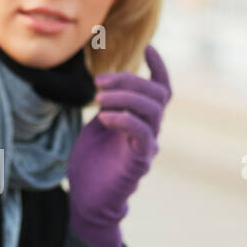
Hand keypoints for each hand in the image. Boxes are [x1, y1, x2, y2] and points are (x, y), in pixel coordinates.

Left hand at [67, 45, 170, 246]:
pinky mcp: (139, 161)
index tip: (149, 47)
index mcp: (141, 120)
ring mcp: (147, 146)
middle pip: (156, 94)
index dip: (158, 68)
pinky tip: (103, 117)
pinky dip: (124, 119)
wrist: (87, 199)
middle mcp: (149, 131)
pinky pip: (142, 133)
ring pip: (152, 110)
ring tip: (100, 98)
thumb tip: (109, 84)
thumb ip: (108, 105)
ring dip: (126, 96)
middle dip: (129, 80)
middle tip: (99, 81)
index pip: (160, 90)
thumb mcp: (97, 126)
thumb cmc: (92, 164)